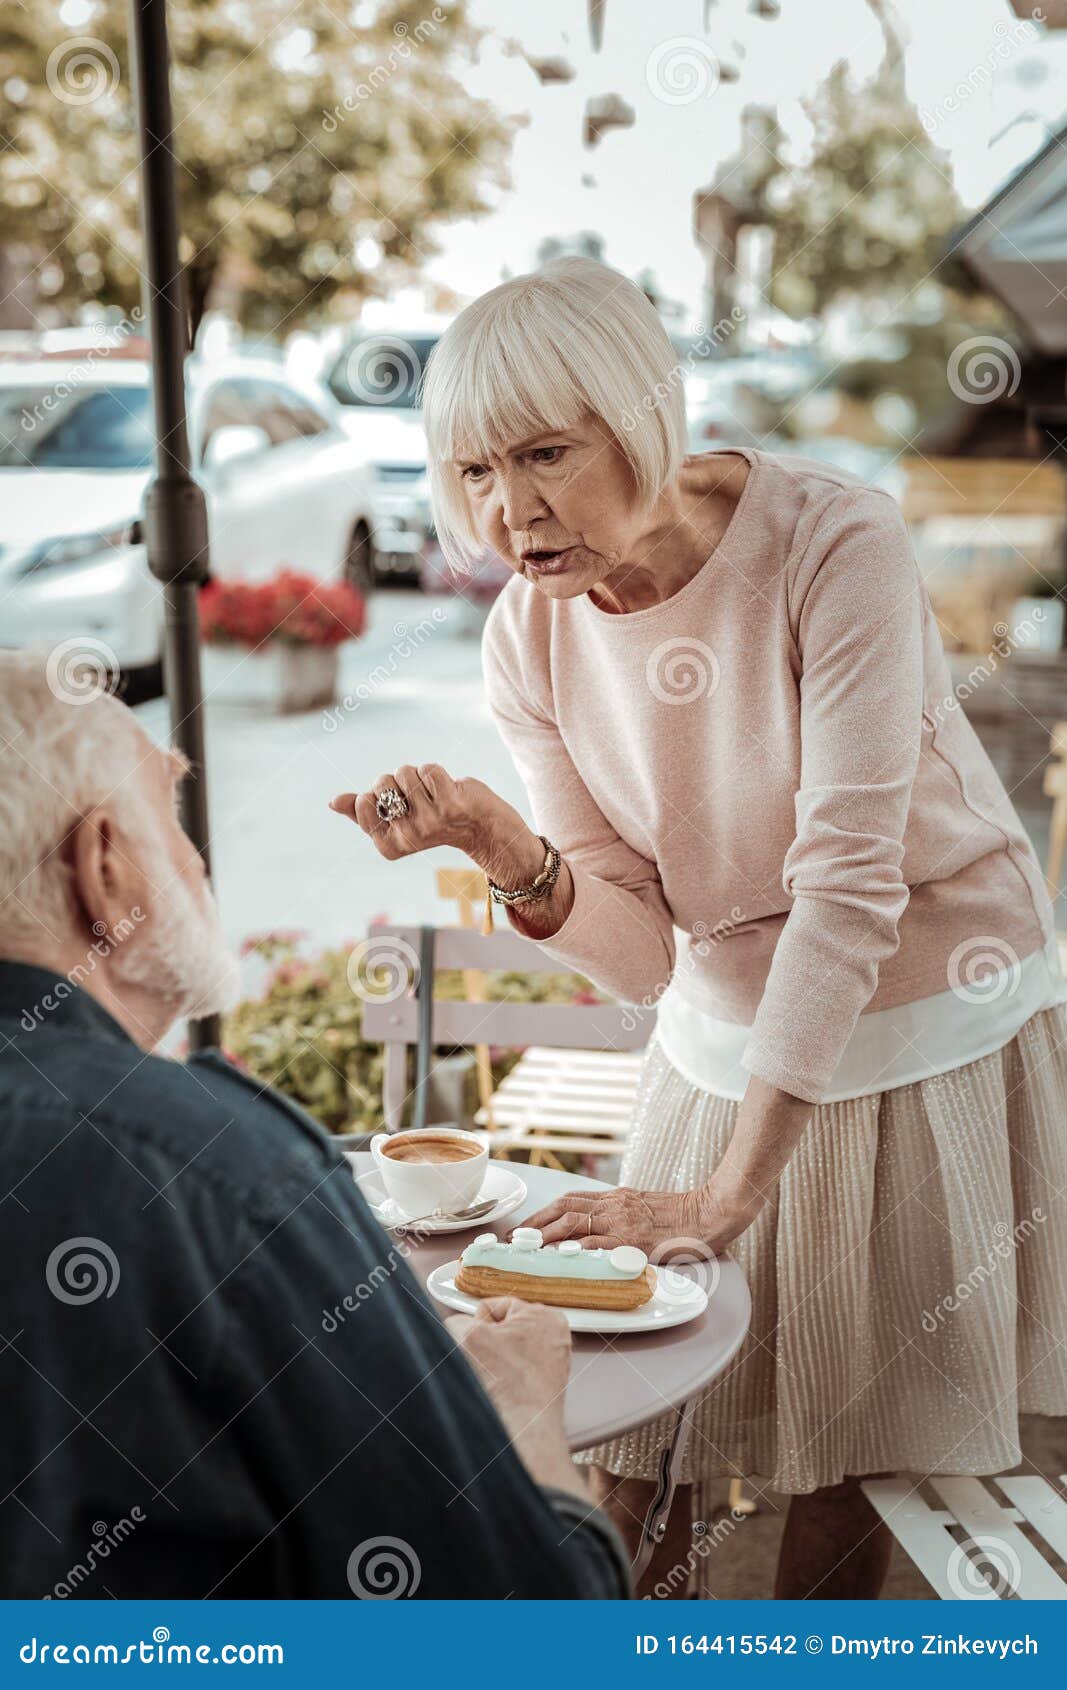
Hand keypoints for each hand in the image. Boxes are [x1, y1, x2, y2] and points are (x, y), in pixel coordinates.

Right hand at [329, 763, 540, 880]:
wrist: (480, 826)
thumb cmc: (434, 820)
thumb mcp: (395, 820)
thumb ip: (364, 812)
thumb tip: (332, 802)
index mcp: (389, 845)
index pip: (363, 803)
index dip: (377, 793)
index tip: (397, 806)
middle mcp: (408, 836)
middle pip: (381, 783)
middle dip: (396, 780)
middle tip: (417, 798)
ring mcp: (430, 821)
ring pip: (405, 773)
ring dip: (418, 775)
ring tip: (434, 793)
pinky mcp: (451, 804)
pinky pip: (428, 769)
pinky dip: (436, 772)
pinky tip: (448, 789)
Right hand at [445, 1297, 581, 1495]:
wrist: (521, 1433)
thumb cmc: (505, 1387)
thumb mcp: (467, 1335)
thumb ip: (457, 1320)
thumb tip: (457, 1327)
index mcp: (546, 1316)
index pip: (495, 1307)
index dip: (477, 1325)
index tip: (477, 1344)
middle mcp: (556, 1339)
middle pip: (502, 1331)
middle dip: (486, 1346)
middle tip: (486, 1364)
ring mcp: (553, 1365)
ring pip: (506, 1356)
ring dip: (493, 1366)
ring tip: (494, 1381)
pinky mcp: (546, 1389)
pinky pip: (514, 1377)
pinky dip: (504, 1383)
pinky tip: (501, 1393)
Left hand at [516, 1180, 762, 1258]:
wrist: (713, 1211)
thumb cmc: (685, 1215)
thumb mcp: (647, 1208)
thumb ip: (625, 1216)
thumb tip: (603, 1233)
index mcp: (617, 1197)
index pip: (571, 1200)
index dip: (543, 1212)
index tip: (525, 1225)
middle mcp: (615, 1204)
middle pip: (563, 1208)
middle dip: (534, 1223)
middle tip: (514, 1239)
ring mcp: (623, 1221)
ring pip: (573, 1222)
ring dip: (545, 1235)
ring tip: (526, 1249)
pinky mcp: (633, 1239)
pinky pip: (597, 1242)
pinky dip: (574, 1248)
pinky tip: (559, 1256)